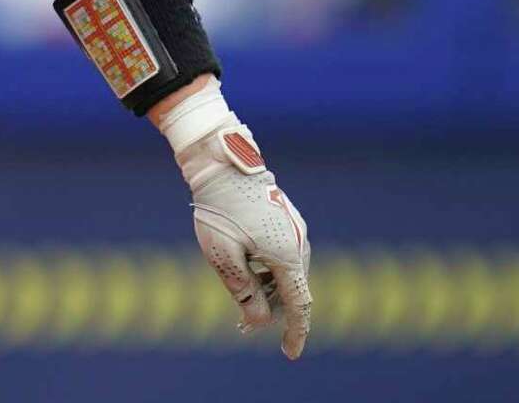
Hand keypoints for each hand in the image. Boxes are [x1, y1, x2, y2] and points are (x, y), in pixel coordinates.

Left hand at [177, 122, 312, 358]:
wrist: (223, 164)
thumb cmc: (219, 209)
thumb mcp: (223, 256)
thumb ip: (243, 291)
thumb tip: (258, 322)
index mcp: (287, 255)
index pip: (299, 304)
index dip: (296, 332)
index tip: (290, 353)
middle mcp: (299, 242)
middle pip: (290, 290)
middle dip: (270, 311)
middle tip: (240, 327)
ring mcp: (295, 229)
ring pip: (286, 272)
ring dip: (268, 290)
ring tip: (240, 300)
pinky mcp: (287, 220)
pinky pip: (282, 255)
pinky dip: (268, 271)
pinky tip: (247, 271)